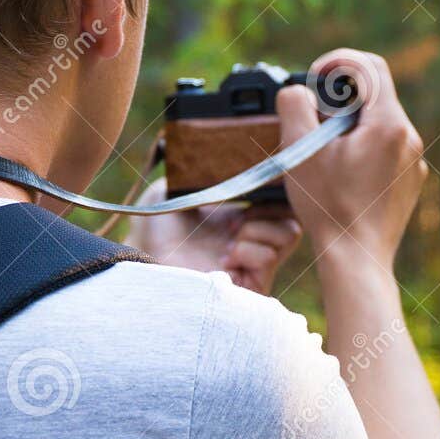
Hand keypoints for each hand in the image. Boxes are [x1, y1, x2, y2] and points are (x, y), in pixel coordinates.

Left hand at [125, 179, 302, 294]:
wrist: (144, 252)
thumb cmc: (159, 222)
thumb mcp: (188, 184)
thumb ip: (213, 169)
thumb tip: (239, 152)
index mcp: (244, 215)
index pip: (285, 201)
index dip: (279, 190)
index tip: (255, 187)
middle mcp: (253, 239)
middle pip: (295, 216)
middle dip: (270, 209)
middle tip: (238, 217)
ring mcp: (253, 263)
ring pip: (289, 235)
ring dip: (257, 229)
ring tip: (229, 238)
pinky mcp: (250, 286)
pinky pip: (270, 258)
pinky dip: (250, 251)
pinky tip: (226, 256)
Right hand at [276, 48, 426, 270]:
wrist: (357, 259)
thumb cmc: (328, 208)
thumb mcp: (299, 150)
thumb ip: (294, 106)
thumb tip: (298, 91)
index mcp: (388, 124)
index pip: (369, 66)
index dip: (338, 61)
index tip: (315, 77)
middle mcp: (409, 137)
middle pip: (376, 94)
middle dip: (341, 95)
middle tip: (313, 115)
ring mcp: (413, 161)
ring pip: (380, 123)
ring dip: (351, 124)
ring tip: (324, 150)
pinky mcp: (410, 181)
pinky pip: (386, 149)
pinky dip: (363, 148)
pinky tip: (342, 173)